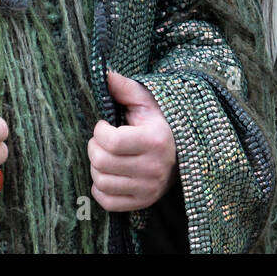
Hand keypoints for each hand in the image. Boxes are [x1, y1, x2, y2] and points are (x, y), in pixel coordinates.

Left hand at [87, 70, 177, 211]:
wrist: (182, 153)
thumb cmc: (159, 123)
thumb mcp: (147, 102)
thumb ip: (125, 88)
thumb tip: (105, 73)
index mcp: (155, 140)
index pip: (111, 142)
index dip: (99, 131)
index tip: (104, 125)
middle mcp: (154, 168)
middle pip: (102, 162)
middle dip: (94, 148)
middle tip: (101, 141)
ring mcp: (149, 188)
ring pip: (102, 182)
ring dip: (96, 167)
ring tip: (106, 156)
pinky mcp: (144, 202)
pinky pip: (108, 202)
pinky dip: (100, 188)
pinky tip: (108, 174)